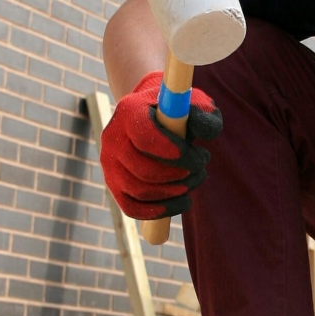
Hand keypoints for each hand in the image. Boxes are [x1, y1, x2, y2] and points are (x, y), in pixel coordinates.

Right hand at [98, 71, 222, 219]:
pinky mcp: (113, 184)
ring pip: (139, 191)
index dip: (173, 153)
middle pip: (143, 170)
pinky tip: (183, 201)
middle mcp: (112, 137)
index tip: (199, 159)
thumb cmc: (179, 112)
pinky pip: (131, 208)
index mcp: (129, 110)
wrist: (155, 117)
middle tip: (202, 167)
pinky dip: (160, 210)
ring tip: (197, 178)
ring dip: (175, 192)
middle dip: (180, 175)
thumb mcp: (196, 105)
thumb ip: (205, 115)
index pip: (145, 137)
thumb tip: (205, 132)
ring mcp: (109, 164)